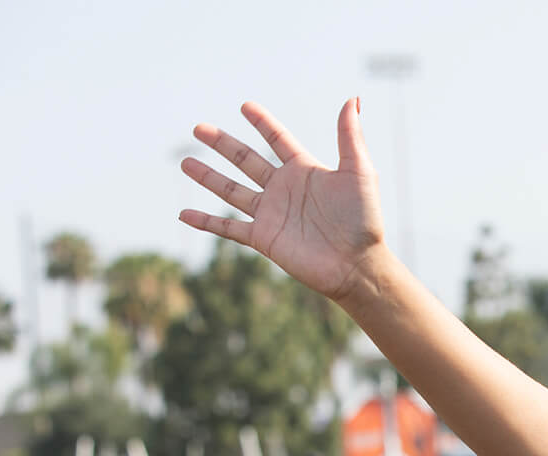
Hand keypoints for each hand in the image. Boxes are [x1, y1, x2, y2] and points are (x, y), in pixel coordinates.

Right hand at [179, 99, 386, 302]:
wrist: (357, 264)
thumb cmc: (364, 220)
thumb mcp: (359, 172)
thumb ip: (350, 136)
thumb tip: (352, 99)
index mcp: (305, 171)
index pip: (277, 140)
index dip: (262, 123)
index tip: (245, 106)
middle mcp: (284, 190)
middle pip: (246, 160)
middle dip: (222, 144)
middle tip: (198, 128)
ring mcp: (271, 214)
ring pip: (232, 191)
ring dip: (208, 176)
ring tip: (185, 162)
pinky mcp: (263, 238)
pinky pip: (228, 228)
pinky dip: (206, 221)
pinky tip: (184, 213)